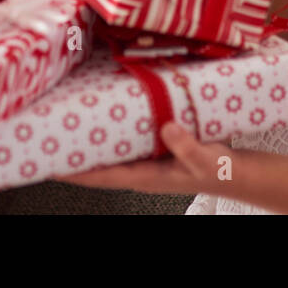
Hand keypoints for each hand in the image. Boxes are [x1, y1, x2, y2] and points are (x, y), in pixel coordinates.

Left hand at [58, 122, 232, 194]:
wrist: (236, 170)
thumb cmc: (220, 170)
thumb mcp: (205, 159)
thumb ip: (187, 147)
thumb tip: (167, 128)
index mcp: (146, 177)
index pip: (102, 177)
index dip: (75, 172)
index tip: (50, 165)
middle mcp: (140, 168)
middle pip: (99, 164)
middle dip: (75, 153)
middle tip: (50, 133)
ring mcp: (147, 158)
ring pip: (111, 150)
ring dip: (91, 139)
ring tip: (69, 119)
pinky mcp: (156, 145)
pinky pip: (127, 137)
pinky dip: (112, 127)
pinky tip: (104, 110)